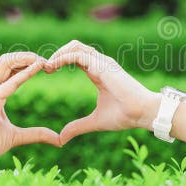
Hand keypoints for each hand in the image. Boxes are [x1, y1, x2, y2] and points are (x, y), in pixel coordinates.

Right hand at [0, 52, 59, 170]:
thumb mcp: (15, 137)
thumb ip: (35, 134)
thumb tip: (58, 139)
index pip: (10, 68)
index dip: (28, 64)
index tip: (47, 67)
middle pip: (7, 60)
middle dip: (28, 56)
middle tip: (49, 63)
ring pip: (5, 63)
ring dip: (26, 59)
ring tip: (44, 61)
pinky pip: (7, 85)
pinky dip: (23, 75)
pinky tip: (36, 69)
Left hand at [44, 41, 159, 144]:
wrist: (143, 113)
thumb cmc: (125, 115)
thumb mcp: (95, 122)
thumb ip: (77, 127)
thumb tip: (61, 138)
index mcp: (99, 72)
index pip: (76, 57)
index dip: (60, 60)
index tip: (47, 71)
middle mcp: (100, 63)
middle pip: (74, 46)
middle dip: (57, 53)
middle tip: (43, 68)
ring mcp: (102, 62)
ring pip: (75, 46)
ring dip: (58, 53)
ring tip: (46, 67)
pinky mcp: (103, 66)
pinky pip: (78, 55)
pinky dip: (63, 58)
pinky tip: (53, 67)